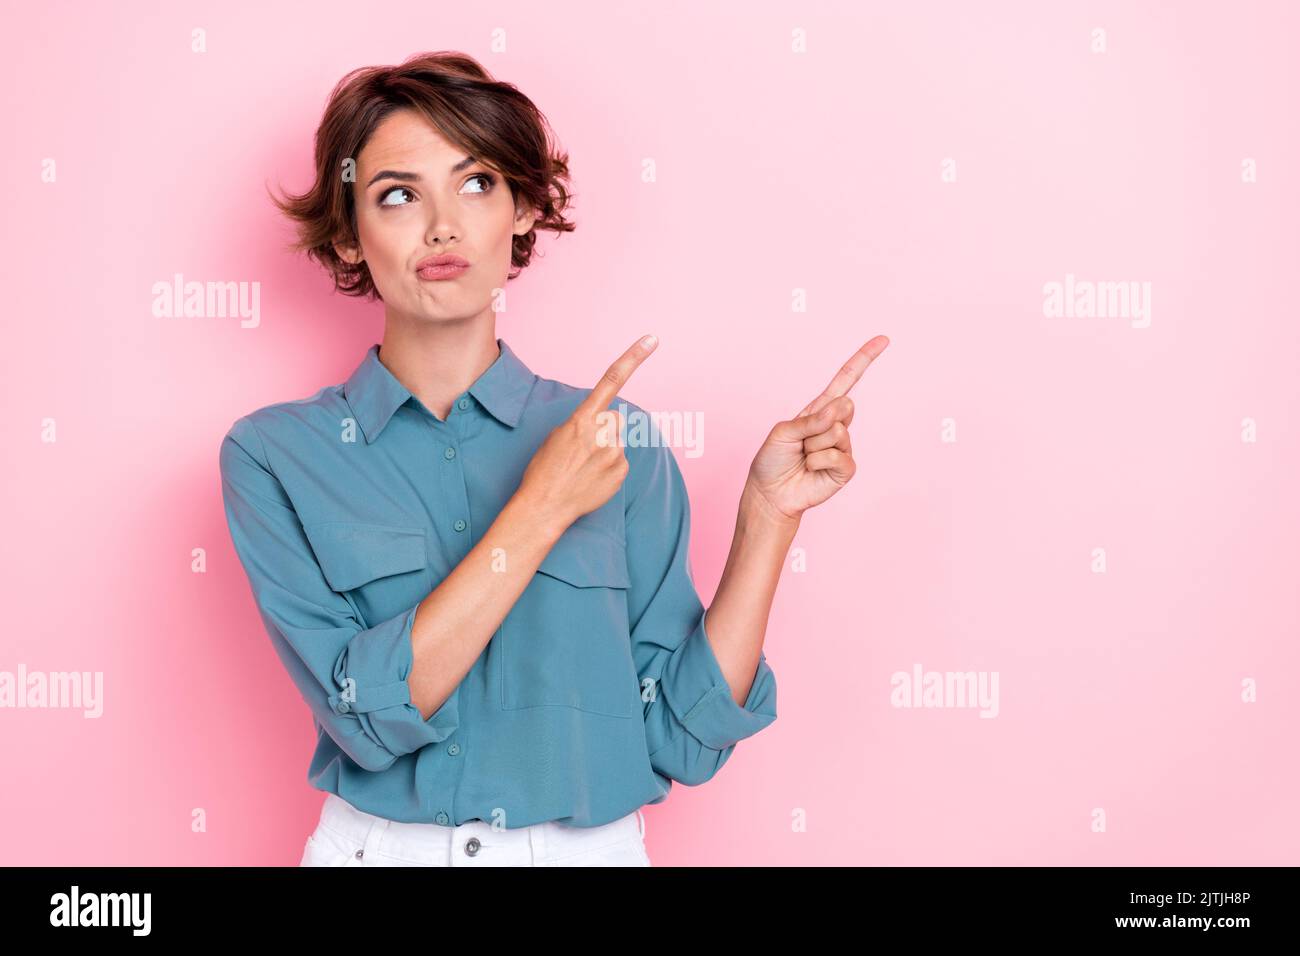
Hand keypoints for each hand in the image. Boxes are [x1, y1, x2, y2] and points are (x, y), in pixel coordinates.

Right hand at [517, 334, 657, 531]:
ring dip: (605, 449)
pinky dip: (608, 467)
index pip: (611, 380)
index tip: (652, 340)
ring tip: (584, 467)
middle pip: (615, 419)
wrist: (546, 506)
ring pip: (617, 441)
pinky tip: (591, 478)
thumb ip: (583, 422)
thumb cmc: (545, 469)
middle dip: (604, 428)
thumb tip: (604, 424)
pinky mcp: (622, 471)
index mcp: (582, 418)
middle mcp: (603, 432)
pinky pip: (620, 461)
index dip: (633, 357)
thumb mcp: (557, 435)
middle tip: (583, 449)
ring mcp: (615, 452)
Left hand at [745, 335, 888, 523]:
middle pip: (845, 405)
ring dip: (813, 446)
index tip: (884, 340)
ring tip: (803, 457)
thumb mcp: (783, 432)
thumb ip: (811, 420)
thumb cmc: (773, 460)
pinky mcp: (846, 468)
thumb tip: (840, 410)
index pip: (846, 380)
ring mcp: (843, 446)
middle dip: (819, 421)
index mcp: (820, 409)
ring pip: (837, 432)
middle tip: (802, 441)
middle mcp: (835, 425)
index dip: (864, 360)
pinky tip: (811, 469)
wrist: (770, 493)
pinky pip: (839, 456)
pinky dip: (819, 462)